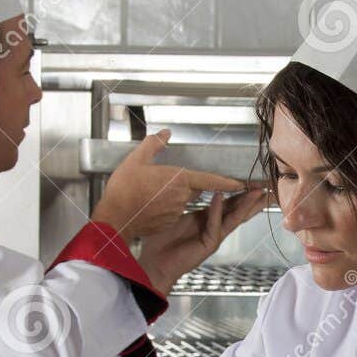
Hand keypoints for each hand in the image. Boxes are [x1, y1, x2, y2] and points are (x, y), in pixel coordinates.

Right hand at [91, 129, 251, 239]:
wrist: (115, 218)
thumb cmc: (124, 190)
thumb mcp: (136, 160)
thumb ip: (153, 144)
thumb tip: (165, 135)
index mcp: (180, 180)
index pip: (211, 180)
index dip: (228, 181)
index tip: (242, 183)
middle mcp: (183, 197)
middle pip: (193, 188)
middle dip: (184, 184)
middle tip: (163, 181)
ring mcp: (176, 211)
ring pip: (182, 200)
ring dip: (172, 195)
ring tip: (151, 191)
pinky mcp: (169, 222)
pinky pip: (172, 211)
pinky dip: (165, 206)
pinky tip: (148, 203)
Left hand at [137, 185, 268, 294]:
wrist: (155, 263)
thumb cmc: (162, 241)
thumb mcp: (179, 215)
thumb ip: (190, 203)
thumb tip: (195, 185)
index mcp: (208, 218)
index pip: (231, 203)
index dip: (243, 192)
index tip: (256, 182)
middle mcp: (215, 227)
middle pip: (239, 210)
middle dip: (255, 200)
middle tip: (271, 188)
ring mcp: (213, 237)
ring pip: (234, 218)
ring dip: (245, 204)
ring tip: (257, 192)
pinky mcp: (208, 245)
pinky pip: (214, 224)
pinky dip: (217, 210)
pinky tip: (221, 196)